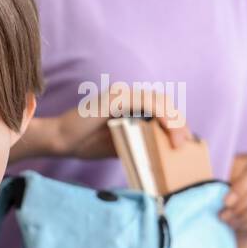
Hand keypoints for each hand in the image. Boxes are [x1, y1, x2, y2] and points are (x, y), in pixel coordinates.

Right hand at [49, 83, 189, 160]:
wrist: (61, 141)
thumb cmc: (87, 143)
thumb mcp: (122, 145)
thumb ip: (141, 142)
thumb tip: (164, 153)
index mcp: (130, 105)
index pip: (161, 109)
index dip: (176, 124)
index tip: (185, 143)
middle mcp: (127, 96)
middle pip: (164, 103)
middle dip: (179, 123)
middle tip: (185, 144)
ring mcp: (121, 94)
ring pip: (158, 100)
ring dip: (173, 120)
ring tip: (178, 141)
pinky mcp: (116, 97)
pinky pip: (145, 101)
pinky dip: (160, 112)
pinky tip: (168, 126)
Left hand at [220, 156, 246, 231]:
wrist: (238, 219)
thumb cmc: (232, 200)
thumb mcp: (226, 190)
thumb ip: (227, 190)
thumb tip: (226, 199)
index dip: (240, 188)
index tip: (225, 202)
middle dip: (241, 204)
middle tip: (225, 215)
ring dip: (246, 215)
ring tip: (231, 222)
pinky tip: (243, 225)